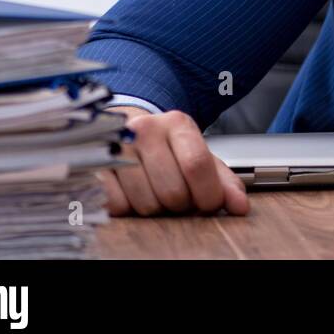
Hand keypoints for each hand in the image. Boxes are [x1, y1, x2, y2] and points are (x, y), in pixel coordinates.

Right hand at [100, 106, 249, 216]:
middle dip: (181, 204)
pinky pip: (117, 205)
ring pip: (146, 203)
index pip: (197, 165)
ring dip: (155, 209)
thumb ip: (223, 181)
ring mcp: (116, 147)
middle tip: (177, 197)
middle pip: (173, 191)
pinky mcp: (93, 166)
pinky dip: (128, 209)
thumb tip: (240, 206)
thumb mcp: (198, 156)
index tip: (208, 204)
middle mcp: (145, 129)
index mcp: (177, 123)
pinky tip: (131, 194)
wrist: (126, 132)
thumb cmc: (166, 148)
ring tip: (154, 193)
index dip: (207, 194)